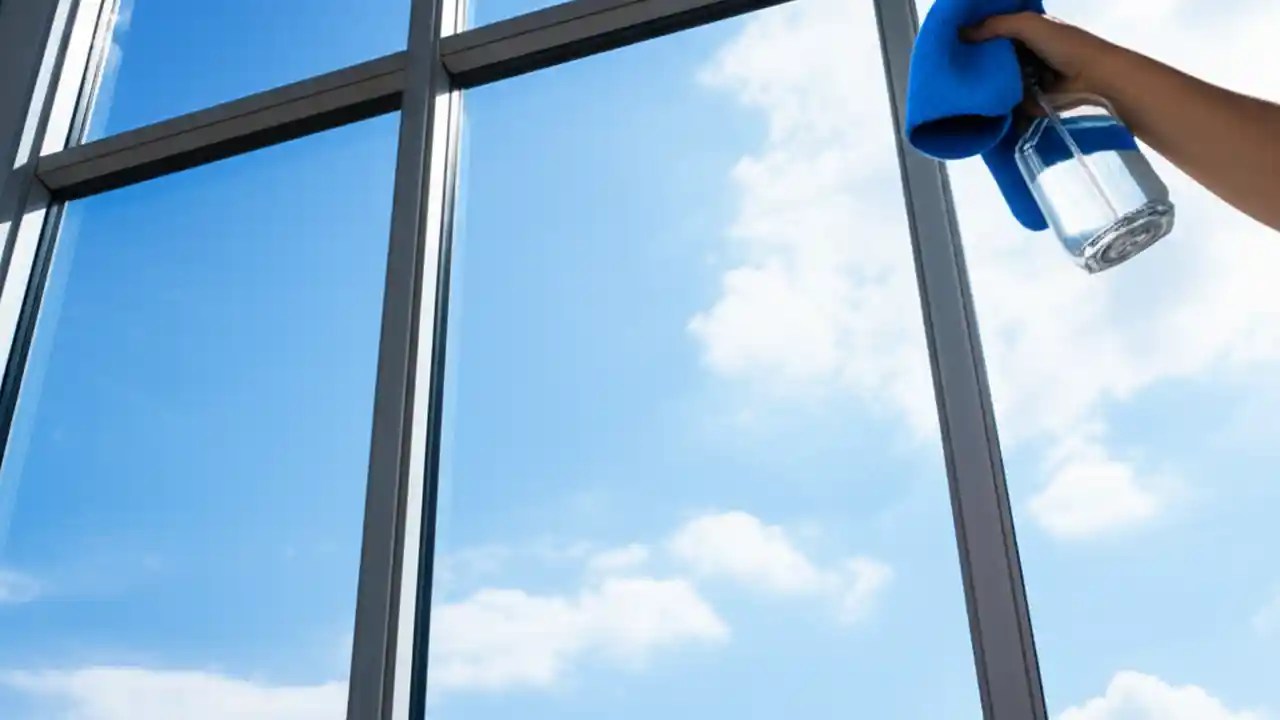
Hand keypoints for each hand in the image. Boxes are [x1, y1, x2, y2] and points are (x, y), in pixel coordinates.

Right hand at [963, 12, 1120, 98]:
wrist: (1093, 78)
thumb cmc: (1064, 45)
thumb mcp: (1028, 24)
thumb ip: (995, 25)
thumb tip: (961, 33)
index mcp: (1028, 29)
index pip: (995, 28)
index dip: (976, 32)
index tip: (952, 40)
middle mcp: (1027, 51)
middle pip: (994, 55)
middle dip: (977, 60)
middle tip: (952, 65)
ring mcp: (1029, 76)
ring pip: (998, 78)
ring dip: (985, 83)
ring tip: (959, 86)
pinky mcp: (1030, 99)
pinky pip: (1007, 99)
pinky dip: (996, 101)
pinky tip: (977, 101)